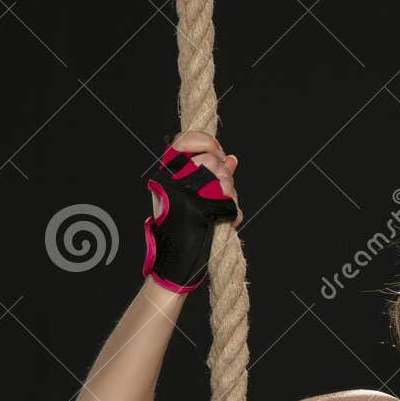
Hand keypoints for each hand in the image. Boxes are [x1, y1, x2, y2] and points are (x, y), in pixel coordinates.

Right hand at [142, 131, 242, 293]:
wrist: (174, 260)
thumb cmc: (181, 229)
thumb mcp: (191, 197)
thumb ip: (210, 175)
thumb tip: (232, 158)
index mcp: (167, 173)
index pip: (184, 140)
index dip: (205, 141)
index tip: (217, 151)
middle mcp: (173, 180)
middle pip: (211, 160)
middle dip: (223, 174)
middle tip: (220, 189)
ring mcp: (185, 193)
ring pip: (223, 177)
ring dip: (229, 192)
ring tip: (220, 208)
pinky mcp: (199, 209)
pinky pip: (228, 199)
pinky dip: (232, 211)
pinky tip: (226, 219)